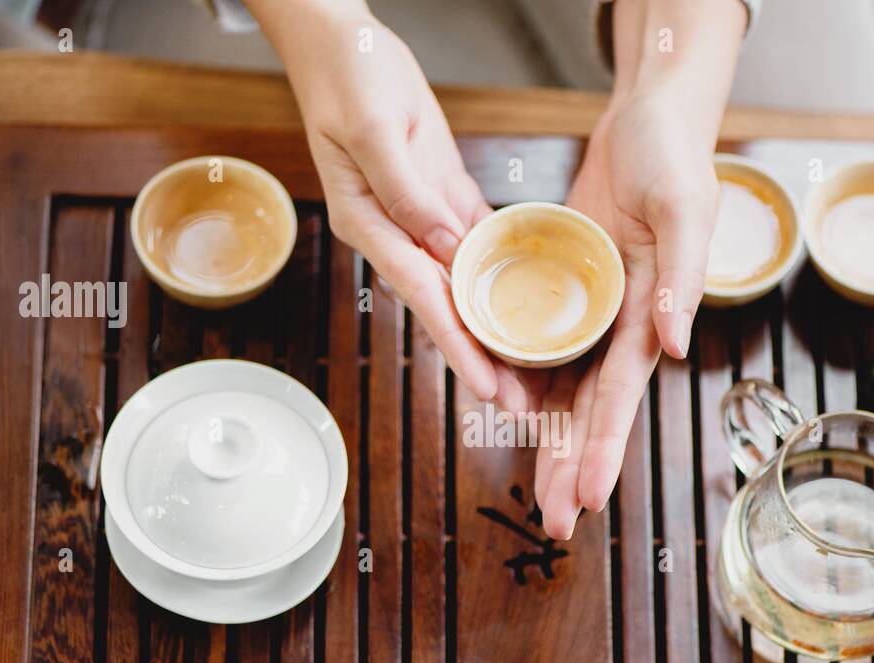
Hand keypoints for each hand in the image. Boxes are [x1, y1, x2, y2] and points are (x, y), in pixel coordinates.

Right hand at [248, 0, 539, 411]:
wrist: (342, 44)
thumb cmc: (347, 79)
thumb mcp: (375, 130)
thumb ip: (407, 193)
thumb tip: (443, 247)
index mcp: (370, 225)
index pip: (424, 298)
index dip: (458, 346)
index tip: (487, 386)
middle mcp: (395, 234)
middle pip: (446, 309)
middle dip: (482, 360)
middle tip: (520, 406)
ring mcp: (420, 220)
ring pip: (464, 288)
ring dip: (493, 333)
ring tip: (531, 374)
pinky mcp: (442, 198)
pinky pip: (476, 247)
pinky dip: (499, 279)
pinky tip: (527, 307)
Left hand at [534, 92, 719, 538]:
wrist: (650, 122)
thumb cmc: (675, 158)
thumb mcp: (685, 209)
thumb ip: (682, 281)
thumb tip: (673, 349)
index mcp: (648, 318)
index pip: (620, 397)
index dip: (605, 449)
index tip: (590, 497)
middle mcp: (620, 327)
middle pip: (589, 412)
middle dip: (574, 469)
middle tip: (556, 525)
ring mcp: (592, 314)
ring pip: (563, 393)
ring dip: (552, 446)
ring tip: (541, 497)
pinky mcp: (567, 293)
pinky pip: (541, 349)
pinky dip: (524, 384)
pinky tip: (509, 419)